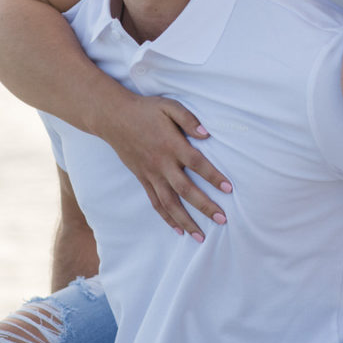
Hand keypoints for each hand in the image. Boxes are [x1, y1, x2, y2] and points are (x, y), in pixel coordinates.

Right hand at [96, 91, 230, 239]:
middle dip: (205, 206)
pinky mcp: (143, 179)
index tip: (229, 189)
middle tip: (222, 219)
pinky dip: (167, 218)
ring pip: (170, 203)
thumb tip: (206, 134)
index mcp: (172, 145)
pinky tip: (178, 230)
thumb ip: (188, 119)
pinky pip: (156, 202)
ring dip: (186, 221)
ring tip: (201, 236)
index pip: (197, 163)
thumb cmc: (145, 110)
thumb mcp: (168, 106)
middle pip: (186, 190)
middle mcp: (162, 163)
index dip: (213, 176)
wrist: (114, 118)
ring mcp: (151, 174)